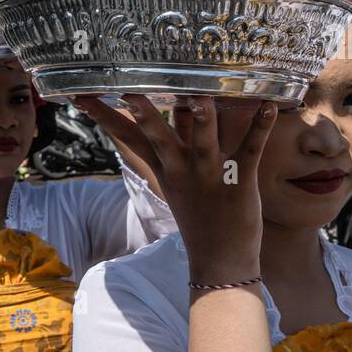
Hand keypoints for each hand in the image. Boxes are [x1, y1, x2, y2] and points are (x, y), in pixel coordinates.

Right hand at [116, 95, 275, 284]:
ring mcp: (210, 175)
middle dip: (145, 114)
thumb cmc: (199, 215)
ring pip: (202, 142)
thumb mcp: (177, 179)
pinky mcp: (240, 181)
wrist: (220, 259)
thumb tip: (180, 101)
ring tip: (200, 97)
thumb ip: (178, 140)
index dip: (103, 115)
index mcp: (163, 168)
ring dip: (202, 118)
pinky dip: (260, 128)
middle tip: (130, 92)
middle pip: (158, 137)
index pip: (127, 137)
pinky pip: (251, 150)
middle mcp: (181, 169)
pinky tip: (270, 107)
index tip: (81, 95)